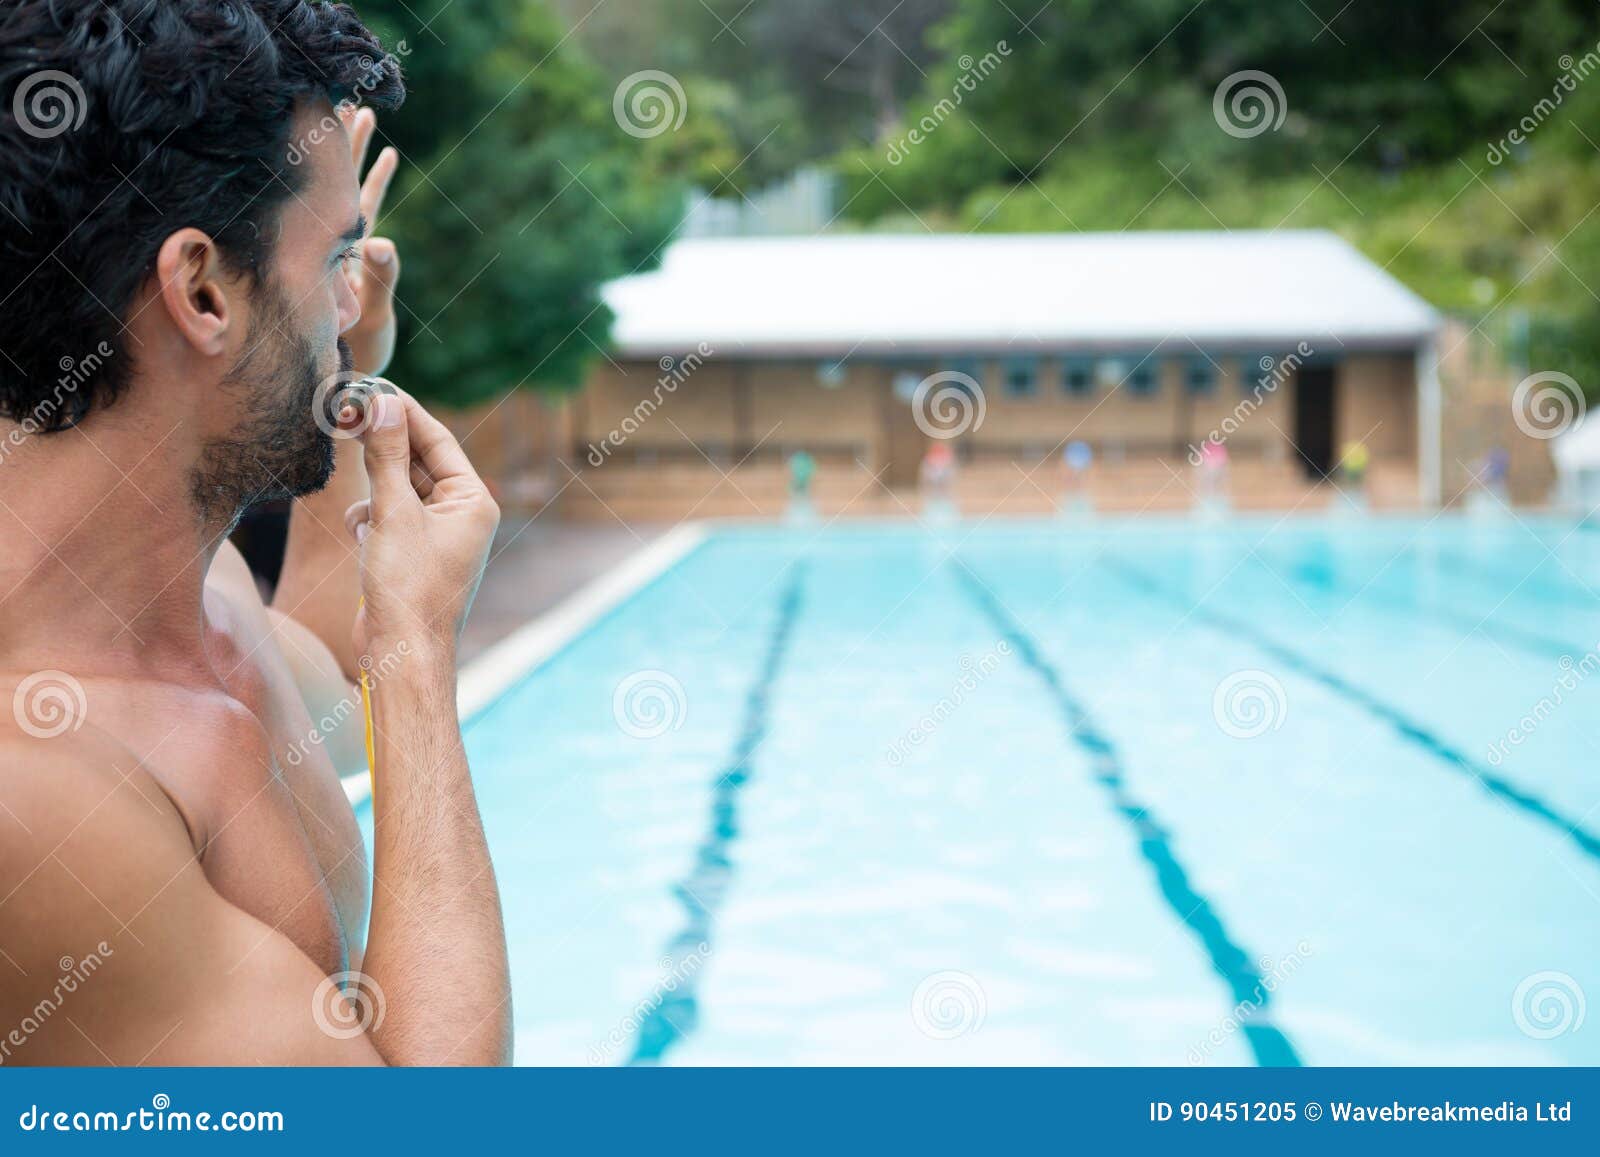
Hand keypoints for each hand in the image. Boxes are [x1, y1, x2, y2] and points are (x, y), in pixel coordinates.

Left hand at [341, 107, 399, 376]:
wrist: (352, 383)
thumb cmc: (357, 352)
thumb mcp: (370, 311)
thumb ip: (378, 276)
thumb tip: (382, 242)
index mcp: (332, 244)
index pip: (330, 188)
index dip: (331, 152)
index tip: (331, 112)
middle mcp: (335, 241)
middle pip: (336, 178)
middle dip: (341, 139)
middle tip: (345, 97)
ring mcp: (346, 247)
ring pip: (350, 188)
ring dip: (357, 153)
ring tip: (362, 114)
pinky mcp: (359, 258)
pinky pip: (367, 210)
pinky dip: (376, 181)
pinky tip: (386, 162)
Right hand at [344, 390, 499, 663]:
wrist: (401, 654)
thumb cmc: (408, 588)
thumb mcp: (393, 513)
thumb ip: (387, 456)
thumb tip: (382, 403)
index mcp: (473, 501)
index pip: (437, 439)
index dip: (402, 411)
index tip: (369, 386)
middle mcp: (463, 515)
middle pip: (419, 460)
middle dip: (382, 443)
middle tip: (344, 414)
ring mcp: (439, 536)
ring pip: (401, 488)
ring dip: (375, 486)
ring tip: (354, 492)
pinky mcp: (414, 555)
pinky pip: (391, 517)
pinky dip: (372, 517)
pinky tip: (358, 532)